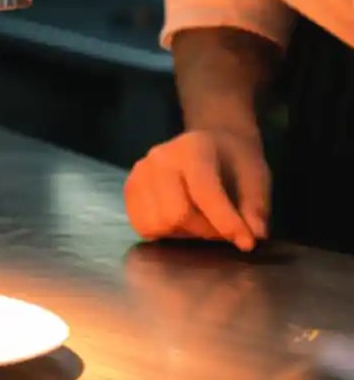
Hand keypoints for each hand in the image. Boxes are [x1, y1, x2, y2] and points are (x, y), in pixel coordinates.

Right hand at [124, 129, 270, 251]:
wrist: (210, 144)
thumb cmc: (234, 161)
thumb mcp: (256, 176)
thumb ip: (255, 205)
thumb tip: (253, 234)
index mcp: (193, 149)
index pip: (205, 193)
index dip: (227, 222)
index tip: (247, 243)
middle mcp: (159, 158)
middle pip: (175, 214)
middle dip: (205, 231)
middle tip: (221, 229)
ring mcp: (139, 173)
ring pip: (157, 224)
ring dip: (183, 233)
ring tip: (199, 222)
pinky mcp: (129, 188)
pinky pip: (142, 225)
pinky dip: (163, 232)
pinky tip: (179, 222)